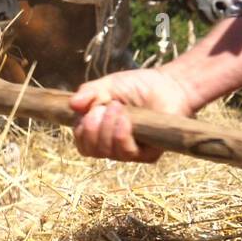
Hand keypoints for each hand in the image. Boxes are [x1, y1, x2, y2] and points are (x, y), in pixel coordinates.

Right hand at [70, 68, 193, 162]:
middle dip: (92, 129)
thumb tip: (72, 105)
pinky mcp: (147, 155)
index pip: (83, 143)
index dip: (81, 130)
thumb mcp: (107, 85)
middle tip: (103, 107)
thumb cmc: (138, 86)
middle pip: (91, 150)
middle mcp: (113, 145)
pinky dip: (121, 134)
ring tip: (117, 107)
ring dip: (107, 128)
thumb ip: (89, 93)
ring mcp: (130, 151)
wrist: (169, 85)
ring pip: (108, 152)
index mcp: (101, 132)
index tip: (88, 110)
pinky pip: (127, 153)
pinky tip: (125, 118)